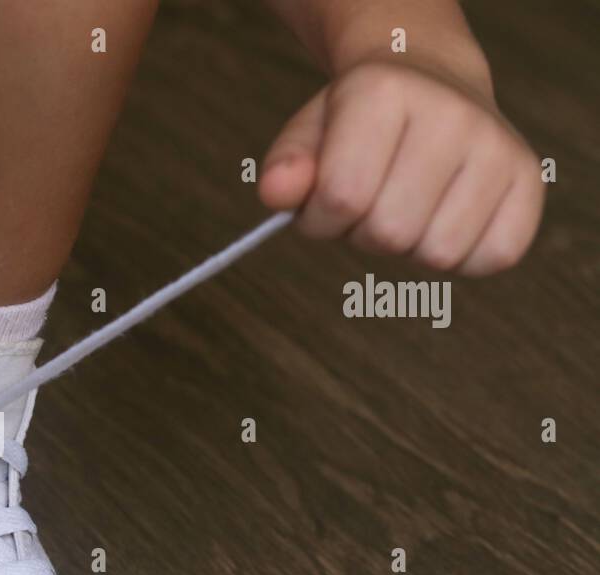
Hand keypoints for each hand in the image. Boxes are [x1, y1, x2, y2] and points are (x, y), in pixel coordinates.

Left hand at [259, 59, 543, 275]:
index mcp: (384, 92)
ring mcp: (497, 145)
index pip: (342, 197)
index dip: (320, 219)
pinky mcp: (528, 179)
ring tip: (406, 205)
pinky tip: (444, 218)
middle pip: (389, 232)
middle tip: (369, 202)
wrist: (429, 85)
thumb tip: (276, 195)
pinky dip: (460, 258)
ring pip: (438, 253)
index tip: (323, 204)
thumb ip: (286, 168)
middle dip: (363, 234)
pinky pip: (492, 258)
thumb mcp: (309, 135)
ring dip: (409, 249)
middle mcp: (451, 113)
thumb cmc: (357, 124)